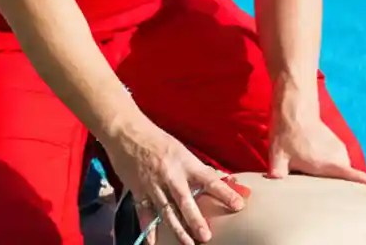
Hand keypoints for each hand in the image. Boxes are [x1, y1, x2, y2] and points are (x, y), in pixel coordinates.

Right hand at [102, 119, 245, 244]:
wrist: (126, 132)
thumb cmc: (158, 140)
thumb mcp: (182, 150)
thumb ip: (198, 169)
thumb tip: (221, 180)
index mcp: (185, 163)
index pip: (209, 179)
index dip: (225, 192)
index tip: (239, 205)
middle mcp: (170, 176)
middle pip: (185, 201)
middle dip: (195, 220)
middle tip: (206, 236)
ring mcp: (153, 185)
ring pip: (166, 212)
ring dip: (177, 230)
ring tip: (188, 244)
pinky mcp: (138, 192)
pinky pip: (144, 214)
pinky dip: (148, 230)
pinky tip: (154, 243)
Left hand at [267, 98, 365, 184]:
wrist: (295, 108)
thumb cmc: (287, 134)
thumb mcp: (277, 155)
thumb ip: (276, 173)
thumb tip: (273, 183)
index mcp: (327, 162)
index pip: (350, 175)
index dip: (363, 182)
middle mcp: (337, 156)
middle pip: (344, 180)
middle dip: (339, 191)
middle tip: (326, 202)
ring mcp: (339, 150)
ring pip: (341, 171)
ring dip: (334, 178)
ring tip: (318, 186)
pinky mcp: (337, 145)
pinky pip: (339, 163)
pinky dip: (332, 169)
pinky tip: (317, 171)